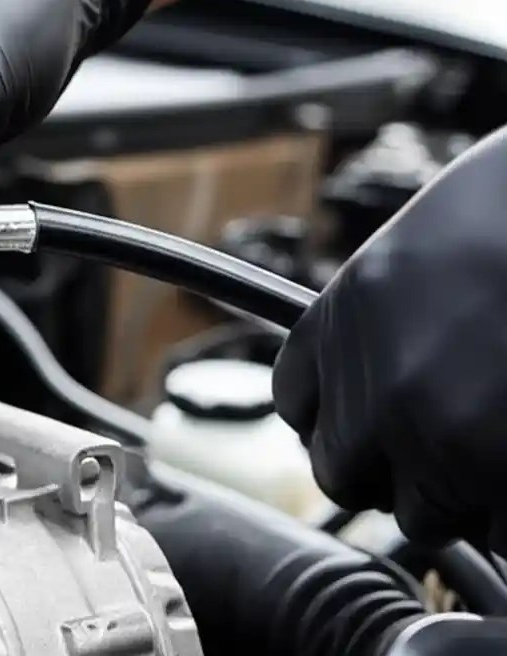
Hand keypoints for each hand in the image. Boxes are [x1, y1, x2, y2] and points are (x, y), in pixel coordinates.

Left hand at [273, 125, 506, 550]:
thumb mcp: (423, 250)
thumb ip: (389, 319)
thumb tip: (387, 370)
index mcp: (342, 319)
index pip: (297, 402)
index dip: (336, 416)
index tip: (365, 418)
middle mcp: (374, 389)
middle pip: (343, 473)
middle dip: (390, 468)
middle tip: (445, 446)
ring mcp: (438, 440)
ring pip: (423, 514)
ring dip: (460, 495)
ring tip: (498, 441)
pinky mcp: (497, 475)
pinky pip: (498, 533)